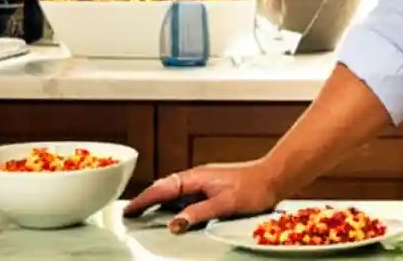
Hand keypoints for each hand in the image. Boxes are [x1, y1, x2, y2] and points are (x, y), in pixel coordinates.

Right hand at [123, 160, 281, 232]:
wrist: (274, 178)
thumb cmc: (253, 188)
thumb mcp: (225, 204)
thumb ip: (198, 213)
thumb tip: (174, 225)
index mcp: (196, 177)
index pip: (162, 189)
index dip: (144, 200)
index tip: (128, 210)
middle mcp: (197, 177)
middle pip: (165, 188)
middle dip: (146, 200)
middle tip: (130, 214)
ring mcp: (205, 181)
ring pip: (175, 192)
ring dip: (159, 202)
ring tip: (144, 215)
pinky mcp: (212, 188)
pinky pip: (186, 196)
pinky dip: (174, 204)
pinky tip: (173, 213)